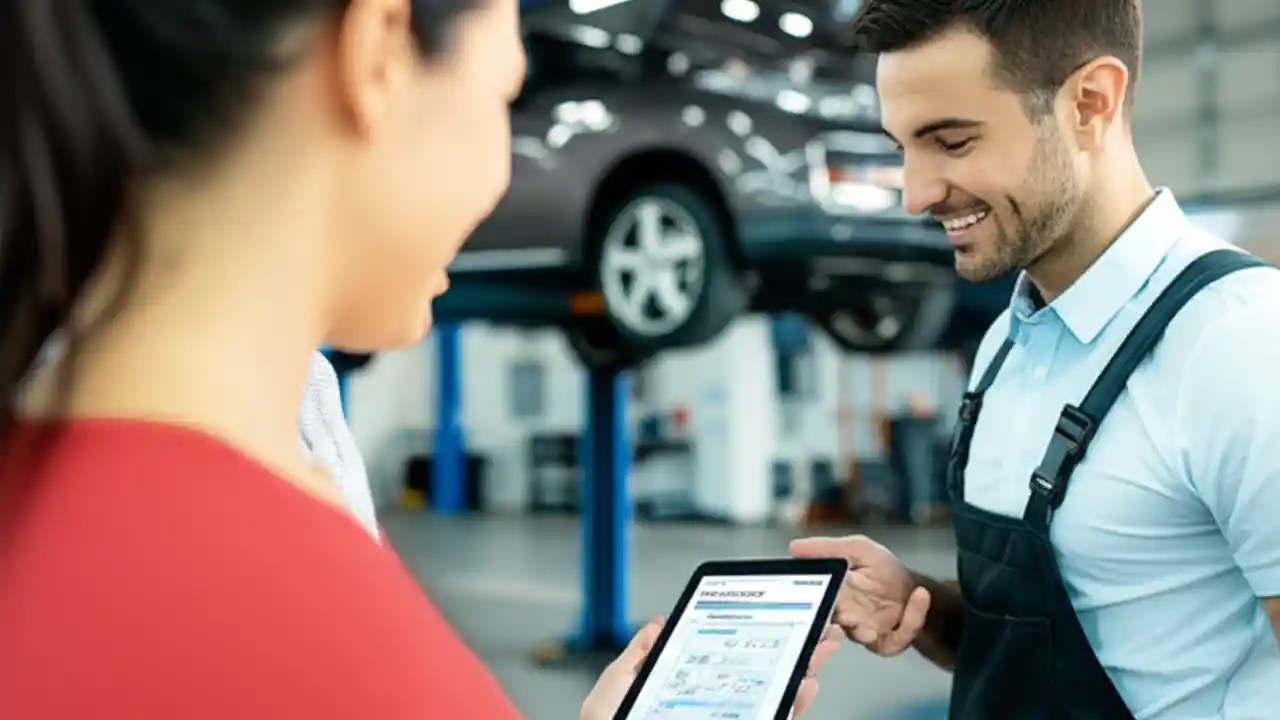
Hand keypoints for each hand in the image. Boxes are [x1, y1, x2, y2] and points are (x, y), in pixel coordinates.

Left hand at [580, 619, 843, 719]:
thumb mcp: (616, 690)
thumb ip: (637, 658)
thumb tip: (659, 625)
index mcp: (685, 699)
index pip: (724, 668)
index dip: (749, 645)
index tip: (773, 621)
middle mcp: (714, 712)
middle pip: (757, 682)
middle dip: (788, 656)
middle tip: (813, 632)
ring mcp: (729, 718)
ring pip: (771, 703)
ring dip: (799, 677)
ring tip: (817, 653)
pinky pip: (770, 717)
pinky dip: (790, 706)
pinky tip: (803, 687)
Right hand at [791, 535, 930, 656]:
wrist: (913, 588)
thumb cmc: (883, 570)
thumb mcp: (858, 549)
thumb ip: (828, 548)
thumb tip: (794, 547)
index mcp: (833, 593)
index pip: (815, 599)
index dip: (814, 601)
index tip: (821, 593)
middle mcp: (845, 615)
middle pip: (832, 621)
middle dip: (839, 616)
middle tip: (845, 611)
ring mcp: (867, 631)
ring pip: (858, 634)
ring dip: (864, 628)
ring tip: (877, 614)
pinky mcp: (889, 643)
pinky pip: (896, 640)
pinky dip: (911, 618)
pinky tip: (921, 595)